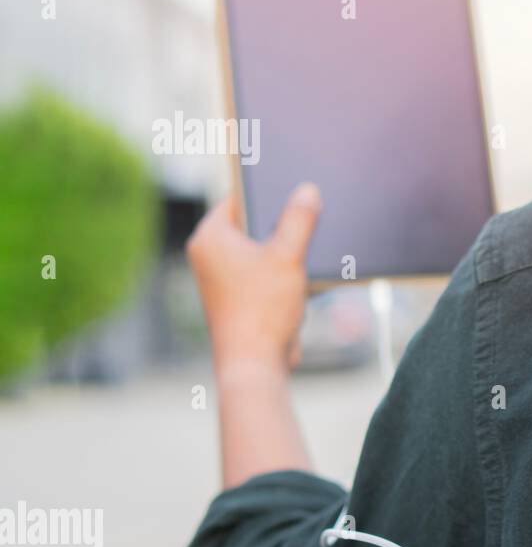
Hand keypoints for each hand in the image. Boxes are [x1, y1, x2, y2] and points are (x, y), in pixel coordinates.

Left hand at [187, 183, 321, 375]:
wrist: (255, 363)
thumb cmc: (262, 310)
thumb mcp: (288, 256)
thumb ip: (299, 219)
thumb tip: (307, 191)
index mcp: (210, 237)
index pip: (239, 197)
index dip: (267, 190)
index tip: (290, 183)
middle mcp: (209, 255)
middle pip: (251, 223)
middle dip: (280, 222)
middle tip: (307, 214)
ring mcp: (222, 278)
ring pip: (259, 249)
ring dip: (283, 250)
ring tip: (304, 252)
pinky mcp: (237, 297)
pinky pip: (262, 272)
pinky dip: (281, 271)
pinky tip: (302, 277)